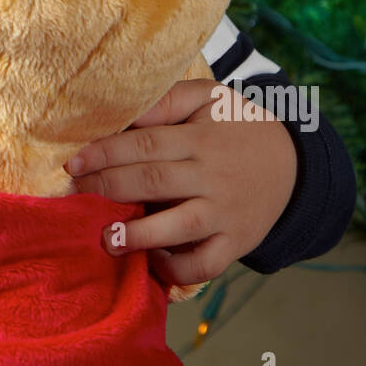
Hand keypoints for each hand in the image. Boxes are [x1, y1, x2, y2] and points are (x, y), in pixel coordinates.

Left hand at [63, 80, 297, 290]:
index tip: (73, 163)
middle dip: (108, 189)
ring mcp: (224, 213)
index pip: (145, 143)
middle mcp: (212, 176)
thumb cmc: (235, 127)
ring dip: (139, 235)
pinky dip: (176, 268)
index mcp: (200, 138)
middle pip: (153, 181)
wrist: (292, 164)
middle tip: (75, 195)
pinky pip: (204, 263)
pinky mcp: (235, 243)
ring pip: (179, 226)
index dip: (105, 153)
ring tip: (107, 239)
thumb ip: (166, 101)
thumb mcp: (207, 98)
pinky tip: (151, 260)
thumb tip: (123, 116)